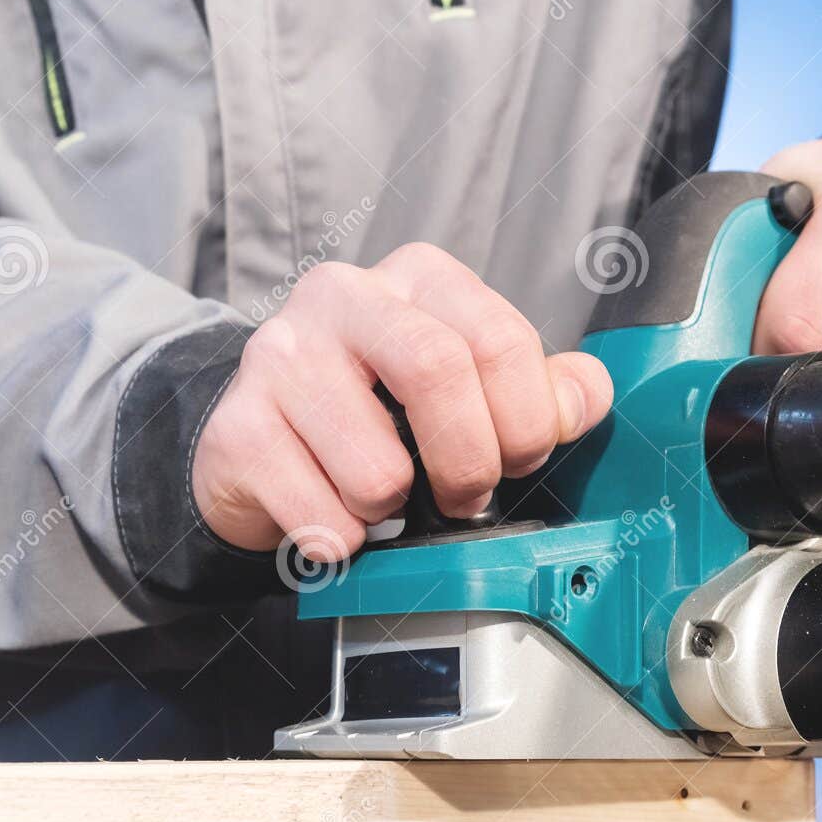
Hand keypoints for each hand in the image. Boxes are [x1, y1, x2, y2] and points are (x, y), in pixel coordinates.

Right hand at [193, 243, 613, 559]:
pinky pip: (321, 518)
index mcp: (417, 280)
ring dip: (393, 511)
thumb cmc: (376, 413)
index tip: (518, 461)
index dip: (527, 422)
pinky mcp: (237, 427)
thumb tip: (584, 399)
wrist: (257, 446)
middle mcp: (343, 296)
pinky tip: (329, 518)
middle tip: (466, 498)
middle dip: (469, 463)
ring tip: (376, 498)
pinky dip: (341, 542)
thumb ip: (541, 389)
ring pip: (378, 468)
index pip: (499, 339)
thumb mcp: (469, 387)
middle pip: (437, 372)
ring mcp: (279, 355)